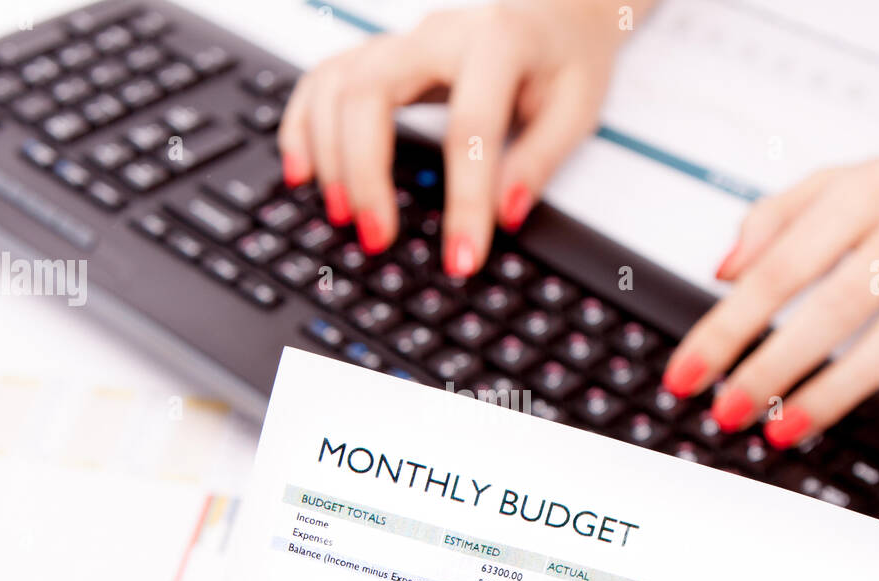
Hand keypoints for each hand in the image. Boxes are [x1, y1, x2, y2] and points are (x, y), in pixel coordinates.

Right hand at [277, 0, 634, 275]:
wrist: (557, 10)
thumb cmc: (566, 57)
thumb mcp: (577, 108)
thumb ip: (539, 160)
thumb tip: (504, 214)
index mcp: (496, 42)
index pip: (469, 127)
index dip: (464, 201)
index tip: (460, 258)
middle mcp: (437, 34)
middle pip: (372, 94)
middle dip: (366, 173)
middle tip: (375, 237)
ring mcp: (401, 41)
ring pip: (337, 85)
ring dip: (328, 154)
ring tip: (339, 214)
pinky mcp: (380, 55)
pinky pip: (322, 80)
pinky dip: (302, 125)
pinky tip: (300, 172)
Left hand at [662, 155, 878, 479]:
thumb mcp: (842, 182)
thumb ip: (774, 218)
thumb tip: (724, 271)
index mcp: (872, 187)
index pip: (782, 266)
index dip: (728, 326)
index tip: (691, 372)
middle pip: (837, 306)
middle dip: (773, 366)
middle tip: (729, 409)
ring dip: (836, 394)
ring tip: (782, 429)